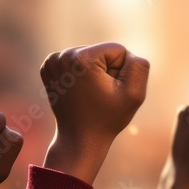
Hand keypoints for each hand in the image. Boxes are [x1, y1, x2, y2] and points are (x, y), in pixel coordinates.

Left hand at [42, 42, 149, 182]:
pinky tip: (80, 91)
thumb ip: (139, 66)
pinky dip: (82, 74)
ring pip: (91, 55)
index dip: (122, 71)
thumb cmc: (108, 118)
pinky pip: (77, 61)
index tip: (111, 90)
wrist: (79, 138)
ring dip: (95, 73)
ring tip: (91, 94)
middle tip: (100, 95)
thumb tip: (129, 54)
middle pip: (102, 51)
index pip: (118, 50)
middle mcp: (63, 55)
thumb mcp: (134, 94)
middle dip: (107, 70)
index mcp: (82, 58)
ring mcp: (53, 60)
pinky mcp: (49, 66)